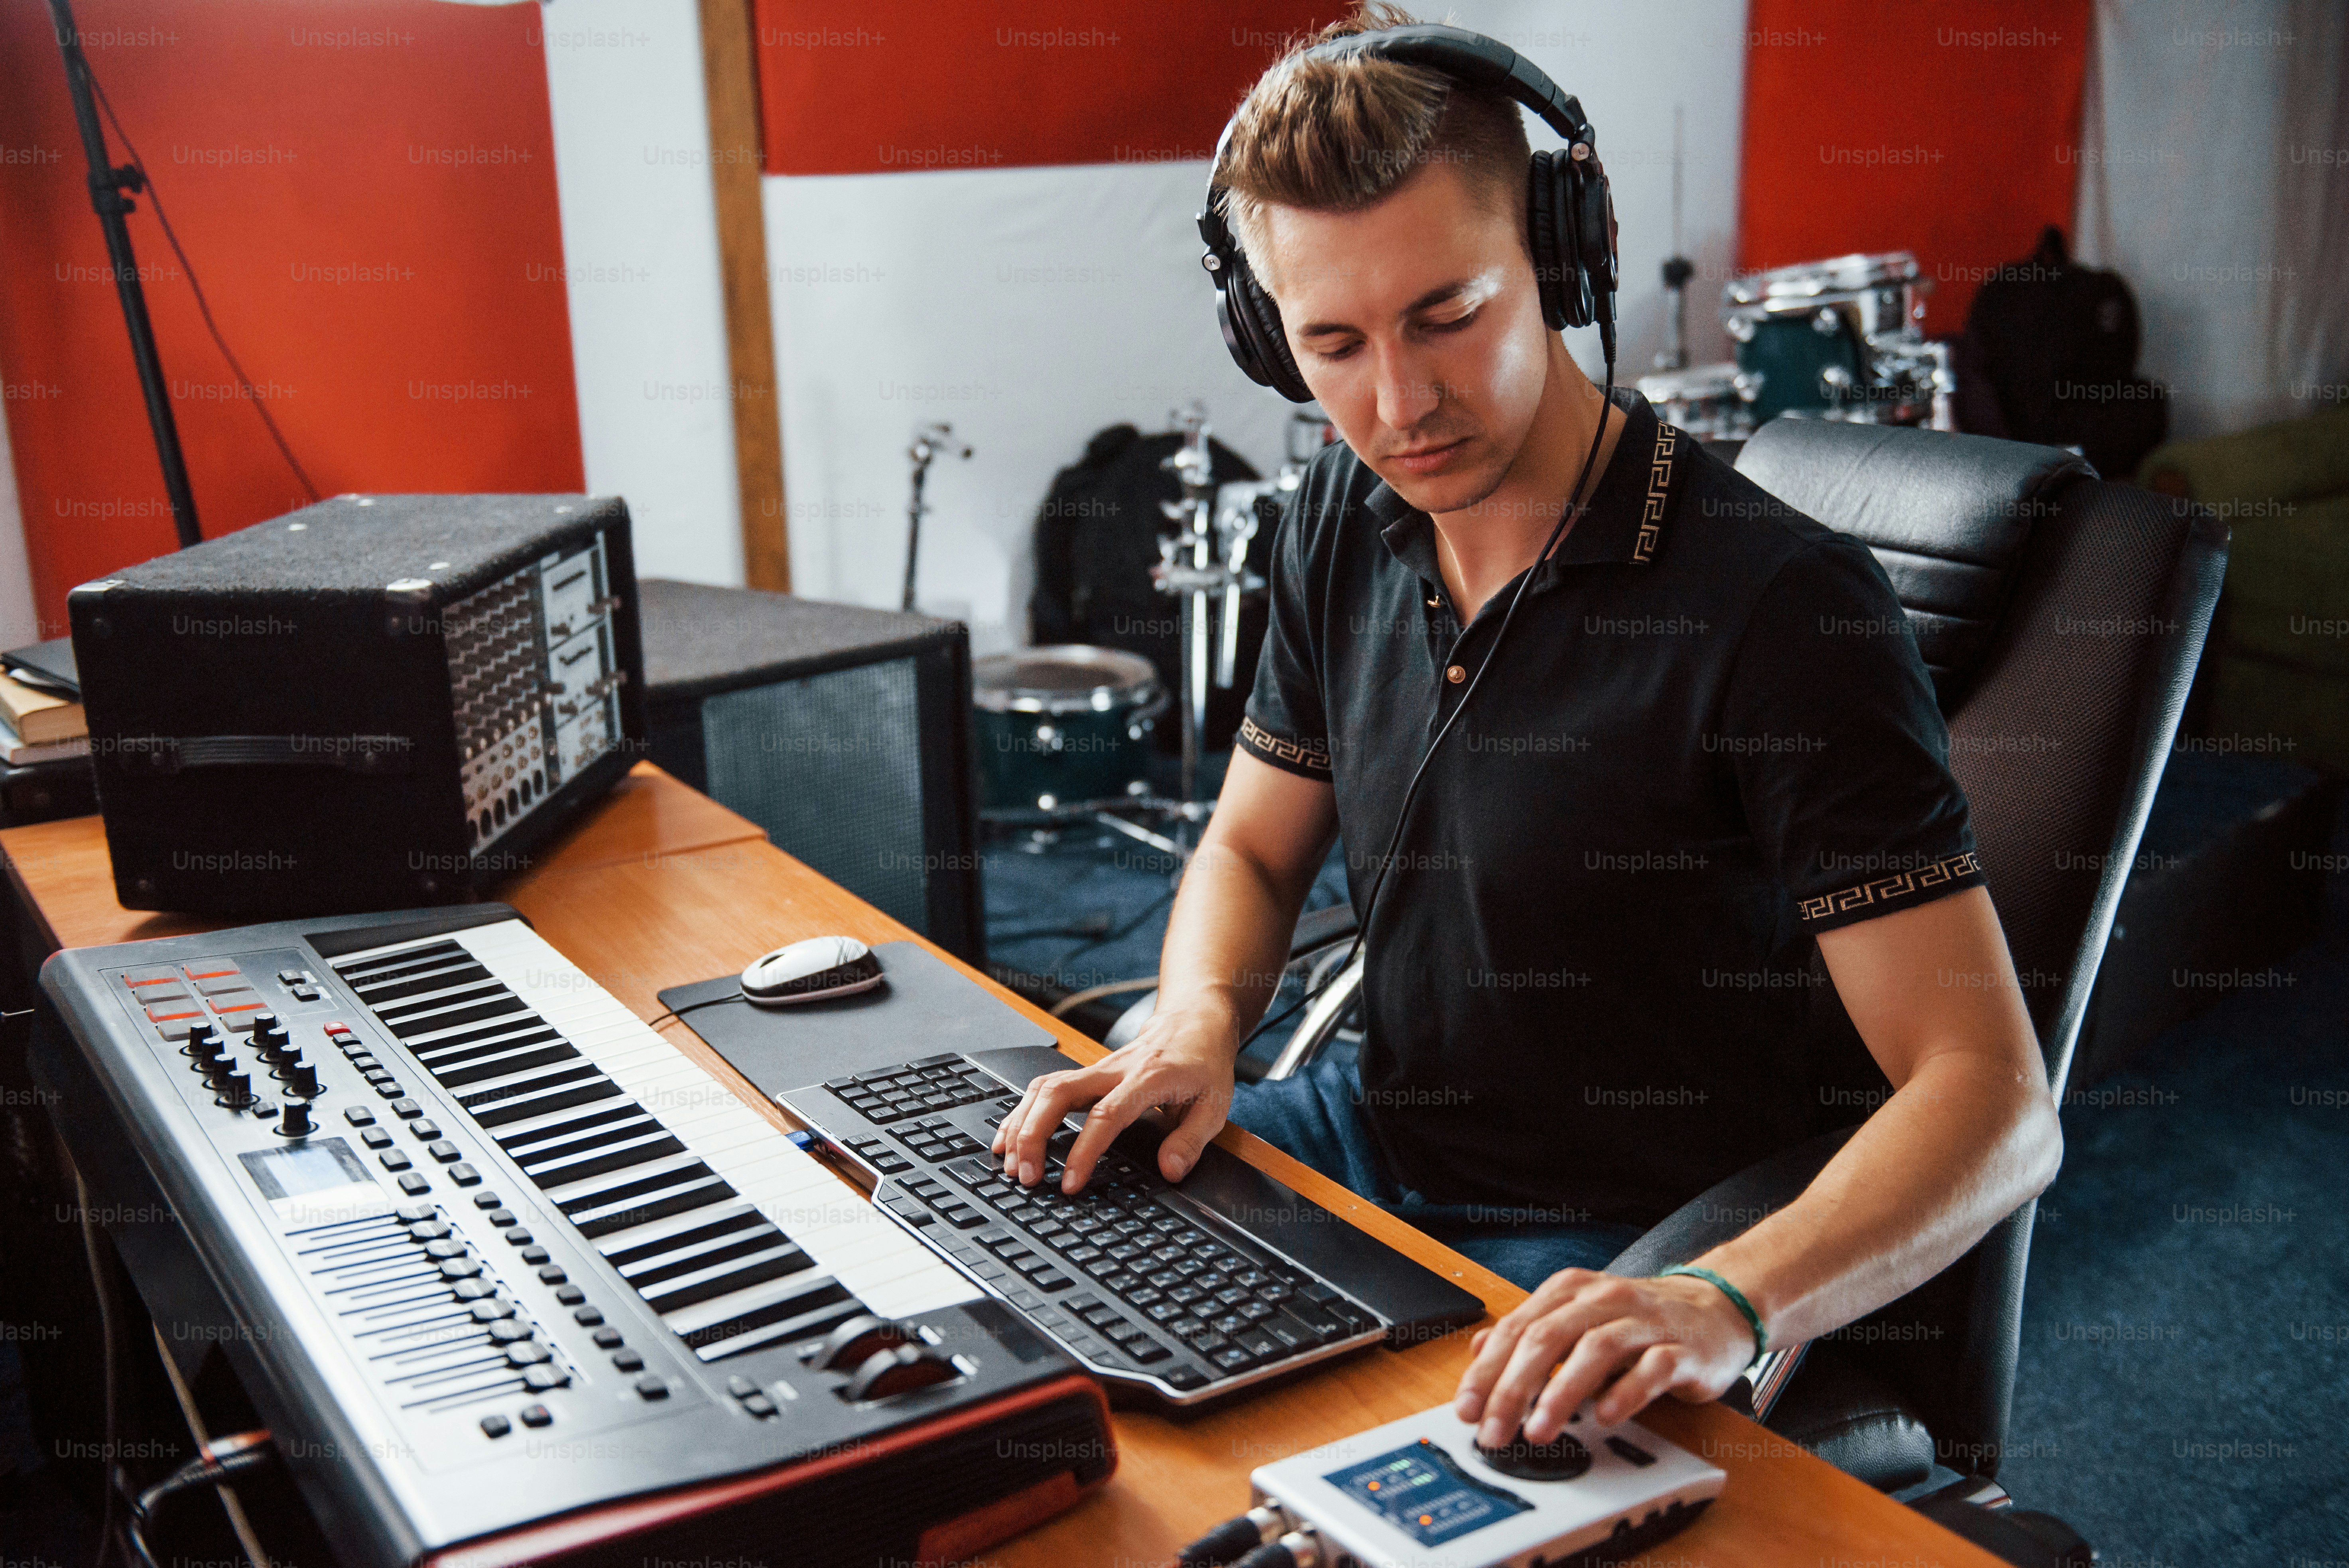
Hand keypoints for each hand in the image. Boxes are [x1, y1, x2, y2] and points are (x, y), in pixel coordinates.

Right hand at [989, 1003, 1237, 1191]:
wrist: (1194, 1023)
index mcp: (1148, 1079)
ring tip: (1011, 1164)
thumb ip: (1191, 1140)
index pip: (1107, 1114)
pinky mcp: (1085, 1074)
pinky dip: (1022, 1113)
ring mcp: (1096, 1069)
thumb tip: (1169, 1171)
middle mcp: (1114, 1070)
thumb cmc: (1203, 1064)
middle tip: (1026, 1175)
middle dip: (1033, 1135)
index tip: (1070, 1182)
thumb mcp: (1215, 1105)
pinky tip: (1009, 1138)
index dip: (1084, 1150)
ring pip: (1044, 1088)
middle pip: (1058, 1093)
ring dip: (1022, 1124)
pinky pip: (1044, 1088)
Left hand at [1454, 1269, 1756, 1442]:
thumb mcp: (1577, 1320)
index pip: (1517, 1328)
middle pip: (1548, 1338)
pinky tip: (1604, 1417)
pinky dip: (1625, 1392)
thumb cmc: (1637, 1322)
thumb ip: (1530, 1333)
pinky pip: (1651, 1368)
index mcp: (1570, 1292)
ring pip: (1594, 1350)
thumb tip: (1479, 1351)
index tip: (1466, 1409)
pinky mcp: (1681, 1348)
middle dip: (1513, 1388)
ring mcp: (1644, 1322)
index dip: (1487, 1371)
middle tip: (1494, 1432)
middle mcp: (1604, 1299)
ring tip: (1538, 1432)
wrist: (1714, 1310)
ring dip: (1561, 1394)